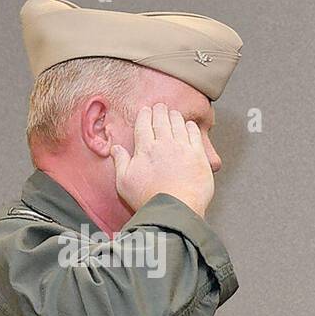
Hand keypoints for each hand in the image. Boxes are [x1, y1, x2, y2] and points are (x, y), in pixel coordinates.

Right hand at [111, 103, 214, 217]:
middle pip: (161, 121)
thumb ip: (120, 162)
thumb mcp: (124, 182)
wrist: (175, 209)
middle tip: (160, 106)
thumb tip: (115, 148)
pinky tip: (190, 125)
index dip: (145, 115)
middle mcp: (164, 144)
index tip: (145, 110)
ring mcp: (183, 149)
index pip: (144, 125)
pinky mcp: (199, 157)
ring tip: (173, 113)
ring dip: (175, 117)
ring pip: (178, 125)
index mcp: (145, 149)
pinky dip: (191, 128)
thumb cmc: (149, 199)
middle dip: (160, 111)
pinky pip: (195, 135)